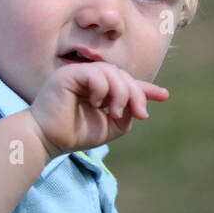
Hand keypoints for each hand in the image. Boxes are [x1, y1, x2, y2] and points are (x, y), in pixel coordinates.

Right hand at [27, 62, 168, 158]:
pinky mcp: (68, 74)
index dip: (145, 89)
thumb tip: (140, 105)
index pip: (125, 83)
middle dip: (136, 94)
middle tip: (140, 114)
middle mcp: (89, 78)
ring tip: (114, 112)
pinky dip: (102, 88)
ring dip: (121, 93)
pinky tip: (96, 102)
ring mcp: (79, 73)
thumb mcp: (110, 126)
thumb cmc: (75, 134)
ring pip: (113, 72)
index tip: (164, 95)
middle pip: (123, 76)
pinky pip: (95, 73)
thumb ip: (126, 114)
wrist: (49, 140)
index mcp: (98, 89)